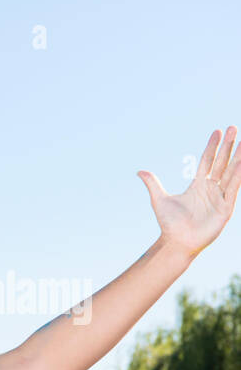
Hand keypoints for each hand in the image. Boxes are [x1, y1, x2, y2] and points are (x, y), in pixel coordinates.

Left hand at [138, 126, 239, 258]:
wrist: (177, 242)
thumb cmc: (169, 223)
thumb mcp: (159, 199)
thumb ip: (153, 184)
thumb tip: (140, 171)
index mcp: (198, 185)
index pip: (208, 161)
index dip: (213, 147)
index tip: (218, 131)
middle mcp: (211, 189)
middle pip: (221, 163)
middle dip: (228, 146)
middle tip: (233, 127)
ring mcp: (220, 197)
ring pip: (231, 173)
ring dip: (238, 157)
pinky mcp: (226, 208)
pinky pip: (234, 188)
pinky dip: (239, 176)